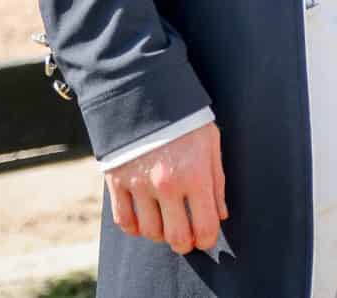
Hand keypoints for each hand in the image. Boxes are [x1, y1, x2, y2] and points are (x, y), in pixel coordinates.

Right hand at [105, 121, 227, 254]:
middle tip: (187, 239)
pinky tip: (145, 219)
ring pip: (149, 232)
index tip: (206, 238)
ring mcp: (138, 185)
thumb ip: (217, 182)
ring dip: (160, 234)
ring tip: (167, 222)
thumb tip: (220, 215)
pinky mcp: (116, 181)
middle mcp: (166, 185)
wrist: (145, 93)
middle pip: (176, 237)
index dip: (207, 239)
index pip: (204, 226)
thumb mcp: (211, 144)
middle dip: (185, 244)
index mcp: (194, 175)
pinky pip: (124, 221)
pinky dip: (135, 227)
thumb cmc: (185, 119)